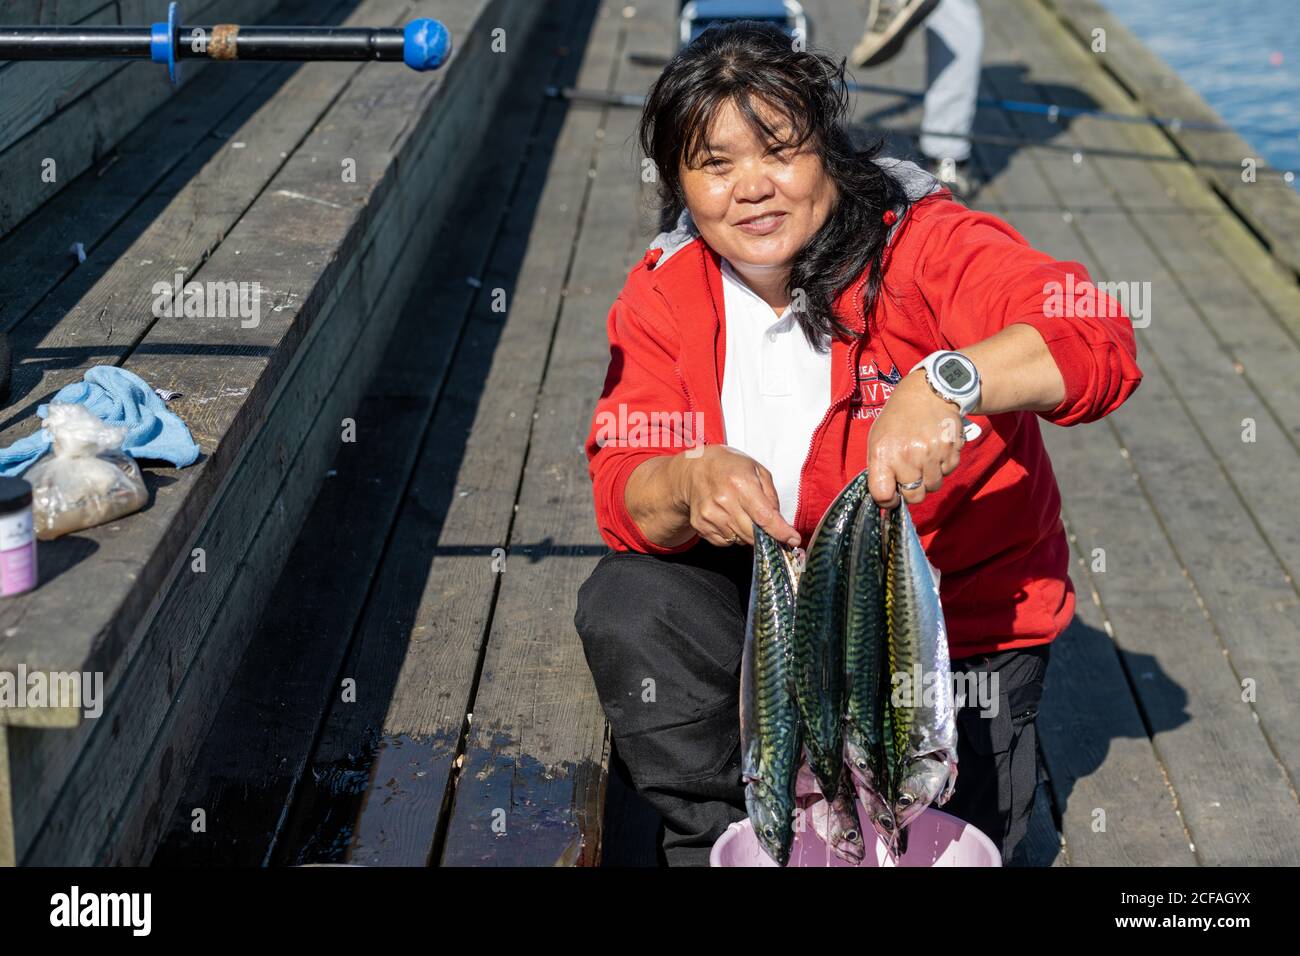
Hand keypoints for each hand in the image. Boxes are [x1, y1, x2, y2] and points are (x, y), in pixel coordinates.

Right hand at [674, 445, 800, 547]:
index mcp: (741, 484)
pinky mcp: (700, 525)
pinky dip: (732, 535)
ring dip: (748, 534)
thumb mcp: (757, 471)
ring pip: (739, 540)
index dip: (781, 532)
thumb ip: (771, 497)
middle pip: (753, 533)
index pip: (765, 517)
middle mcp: (724, 501)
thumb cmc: (730, 467)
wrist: (695, 469)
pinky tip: (729, 518)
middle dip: (766, 535)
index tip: (793, 539)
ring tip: (743, 515)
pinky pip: (725, 542)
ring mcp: (709, 515)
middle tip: (769, 528)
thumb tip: (779, 523)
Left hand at [867, 371, 964, 508]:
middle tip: (911, 474)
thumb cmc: (898, 419)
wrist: (927, 392)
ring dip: (929, 478)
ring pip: (934, 486)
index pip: (883, 495)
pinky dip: (943, 465)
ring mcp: (932, 453)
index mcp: (883, 453)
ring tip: (924, 457)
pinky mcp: (951, 449)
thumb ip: (879, 469)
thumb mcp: (878, 439)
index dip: (887, 500)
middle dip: (912, 490)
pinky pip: (948, 471)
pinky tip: (936, 448)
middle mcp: (908, 455)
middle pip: (914, 497)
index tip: (891, 494)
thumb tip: (886, 497)